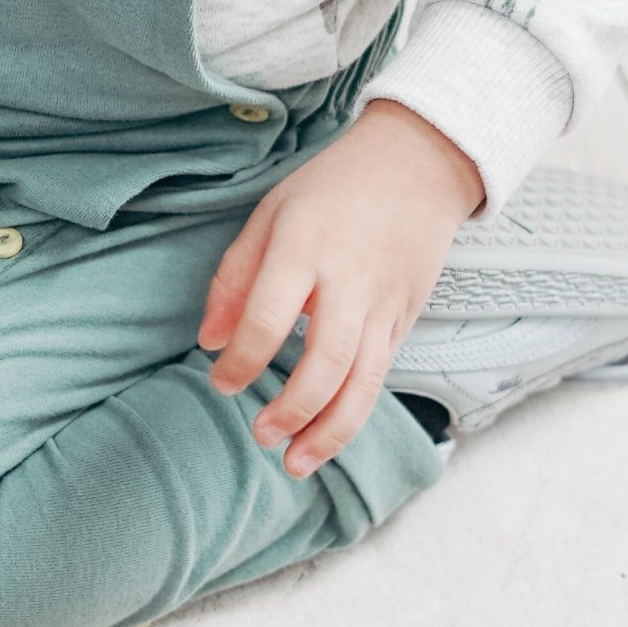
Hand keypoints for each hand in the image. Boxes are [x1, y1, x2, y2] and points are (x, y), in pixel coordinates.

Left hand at [198, 100, 484, 477]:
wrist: (419, 164)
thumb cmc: (333, 187)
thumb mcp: (271, 214)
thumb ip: (235, 277)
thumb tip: (208, 341)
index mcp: (306, 248)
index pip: (269, 319)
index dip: (241, 360)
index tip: (222, 382)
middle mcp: (350, 281)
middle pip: (326, 363)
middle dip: (292, 410)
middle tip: (260, 435)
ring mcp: (386, 304)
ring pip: (364, 383)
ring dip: (330, 431)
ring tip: (296, 462)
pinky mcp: (406, 318)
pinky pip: (381, 376)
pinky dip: (354, 412)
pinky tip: (326, 433)